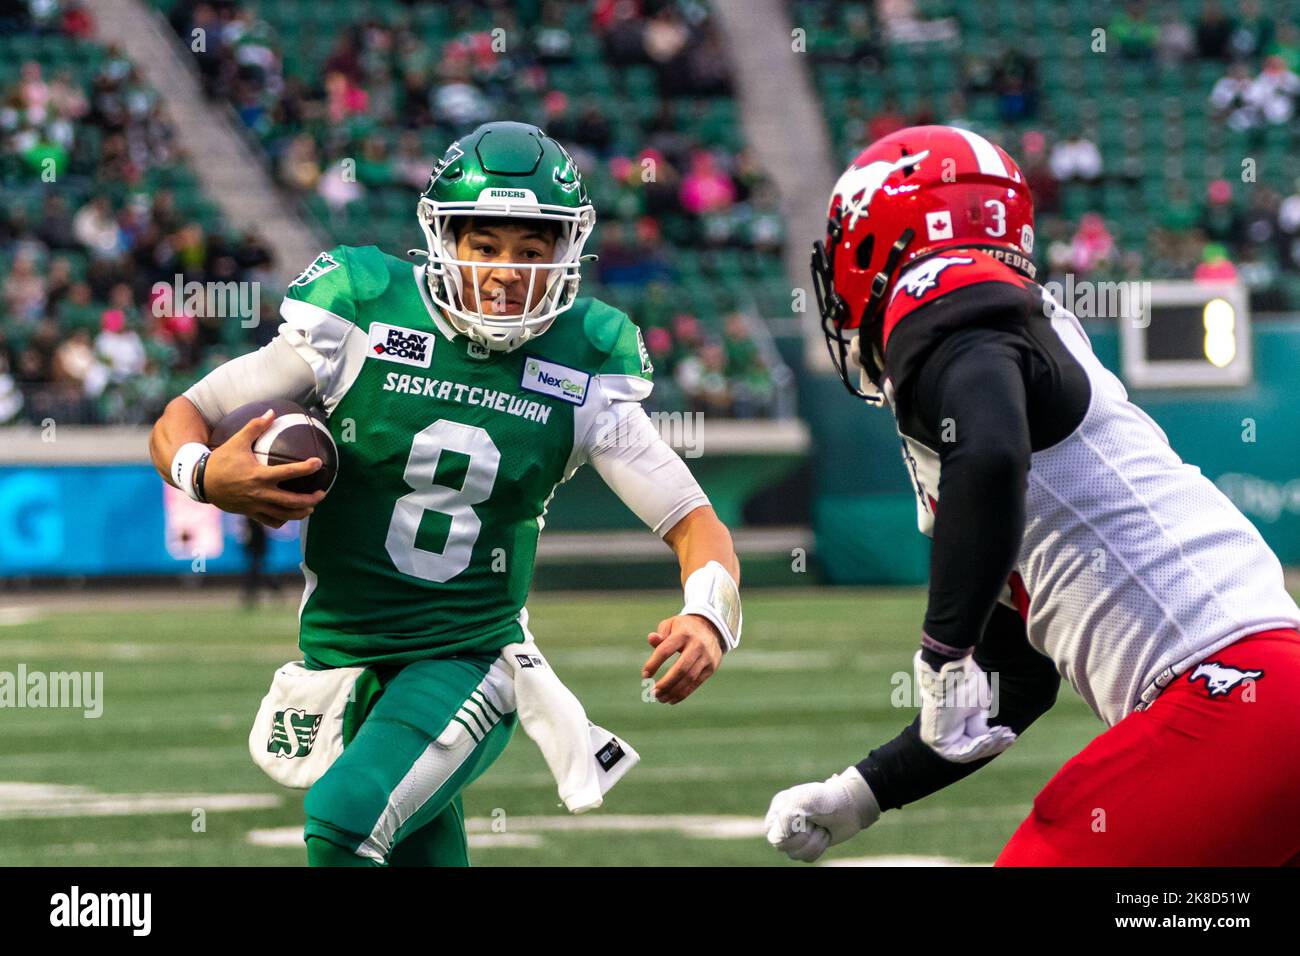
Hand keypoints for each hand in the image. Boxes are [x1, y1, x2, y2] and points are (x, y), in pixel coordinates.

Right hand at [203, 409, 325, 527]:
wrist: (201, 482)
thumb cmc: (221, 460)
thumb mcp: (237, 441)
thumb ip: (255, 426)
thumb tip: (271, 412)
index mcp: (259, 475)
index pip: (289, 472)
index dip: (307, 468)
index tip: (319, 463)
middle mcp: (260, 493)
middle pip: (291, 501)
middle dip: (310, 500)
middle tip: (321, 493)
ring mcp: (255, 505)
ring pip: (284, 515)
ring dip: (300, 513)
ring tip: (311, 508)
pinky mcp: (250, 513)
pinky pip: (271, 521)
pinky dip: (282, 520)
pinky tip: (289, 514)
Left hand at [641, 613, 722, 703]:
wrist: (711, 627)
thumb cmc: (683, 628)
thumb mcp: (671, 625)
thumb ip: (660, 634)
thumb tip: (651, 639)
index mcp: (683, 634)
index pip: (665, 650)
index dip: (653, 663)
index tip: (644, 675)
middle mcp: (697, 645)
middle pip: (680, 669)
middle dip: (665, 683)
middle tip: (652, 692)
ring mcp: (706, 657)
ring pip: (689, 678)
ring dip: (673, 691)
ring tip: (660, 698)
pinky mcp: (711, 667)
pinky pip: (696, 683)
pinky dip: (683, 693)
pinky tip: (671, 699)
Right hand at [766, 767, 880, 862]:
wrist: (851, 807)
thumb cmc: (827, 800)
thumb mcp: (805, 802)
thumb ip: (785, 818)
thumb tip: (777, 840)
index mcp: (779, 808)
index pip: (772, 833)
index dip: (789, 833)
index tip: (805, 822)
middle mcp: (784, 823)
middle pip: (782, 847)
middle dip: (804, 838)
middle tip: (816, 823)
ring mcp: (796, 835)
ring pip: (794, 855)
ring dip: (813, 843)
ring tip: (822, 829)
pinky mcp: (808, 845)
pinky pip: (806, 858)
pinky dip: (818, 849)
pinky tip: (824, 835)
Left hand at [915, 650, 1016, 762]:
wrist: (952, 674)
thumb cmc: (964, 683)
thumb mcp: (978, 706)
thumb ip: (979, 723)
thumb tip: (983, 737)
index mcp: (946, 721)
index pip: (971, 739)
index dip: (992, 739)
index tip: (1009, 733)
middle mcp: (939, 732)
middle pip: (970, 747)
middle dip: (994, 744)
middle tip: (1011, 737)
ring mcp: (937, 738)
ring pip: (968, 751)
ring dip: (990, 744)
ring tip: (1005, 734)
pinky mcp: (938, 743)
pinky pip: (962, 752)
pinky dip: (980, 746)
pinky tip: (993, 737)